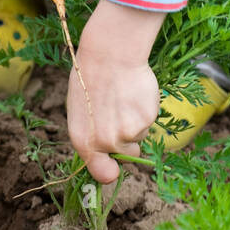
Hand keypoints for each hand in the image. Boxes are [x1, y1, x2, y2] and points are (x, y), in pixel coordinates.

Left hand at [67, 1, 166, 183]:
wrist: (110, 55)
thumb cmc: (90, 78)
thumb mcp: (80, 112)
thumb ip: (91, 136)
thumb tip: (105, 152)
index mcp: (84, 142)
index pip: (102, 174)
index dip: (111, 170)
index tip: (114, 166)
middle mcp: (106, 143)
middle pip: (127, 154)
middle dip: (126, 140)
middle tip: (120, 115)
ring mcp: (128, 133)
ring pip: (139, 136)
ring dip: (135, 122)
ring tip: (124, 98)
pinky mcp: (147, 120)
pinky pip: (149, 121)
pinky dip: (144, 110)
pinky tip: (134, 93)